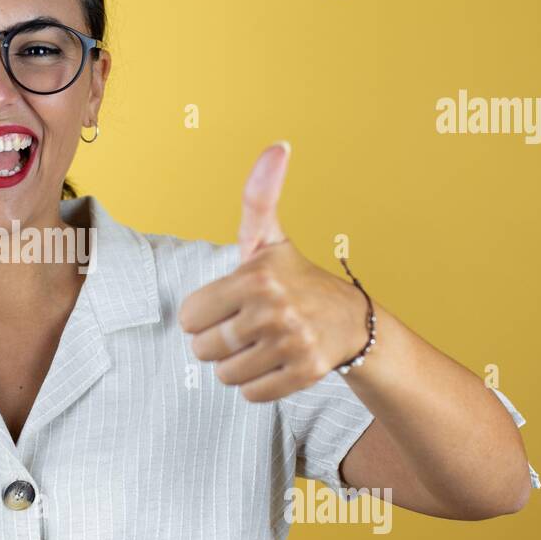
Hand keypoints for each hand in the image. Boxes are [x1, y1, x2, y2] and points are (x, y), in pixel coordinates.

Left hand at [177, 141, 367, 402]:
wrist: (351, 322)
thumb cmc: (296, 280)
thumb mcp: (271, 240)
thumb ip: (260, 196)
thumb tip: (278, 145)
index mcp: (255, 276)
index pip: (189, 316)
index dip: (203, 315)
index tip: (228, 306)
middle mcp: (273, 309)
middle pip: (202, 348)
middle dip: (216, 343)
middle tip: (244, 329)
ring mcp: (290, 343)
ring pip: (224, 374)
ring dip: (235, 366)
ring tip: (259, 346)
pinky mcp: (303, 374)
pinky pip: (250, 394)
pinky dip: (256, 385)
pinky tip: (274, 364)